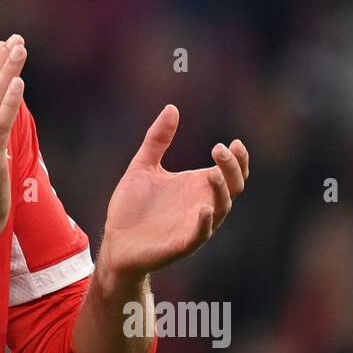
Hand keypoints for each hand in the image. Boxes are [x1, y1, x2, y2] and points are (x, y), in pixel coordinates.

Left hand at [98, 104, 248, 277]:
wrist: (114, 242)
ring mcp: (193, 226)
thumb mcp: (143, 166)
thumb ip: (157, 139)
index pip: (230, 173)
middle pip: (233, 187)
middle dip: (232, 168)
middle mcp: (201, 205)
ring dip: (221, 191)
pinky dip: (204, 223)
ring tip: (214, 172)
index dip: (238, 160)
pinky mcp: (180, 245)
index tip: (234, 143)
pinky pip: (199, 235)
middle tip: (219, 149)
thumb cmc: (132, 207)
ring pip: (221, 210)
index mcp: (196, 187)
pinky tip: (202, 208)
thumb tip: (172, 108)